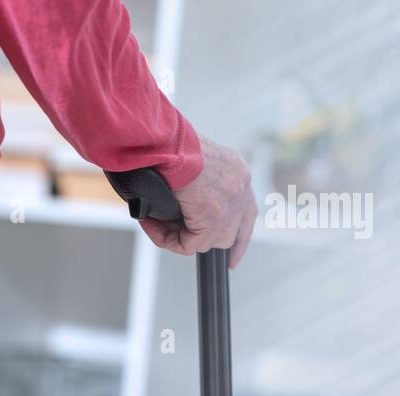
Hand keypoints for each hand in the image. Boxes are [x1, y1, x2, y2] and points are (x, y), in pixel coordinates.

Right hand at [138, 136, 256, 268]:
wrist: (165, 138)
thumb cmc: (170, 140)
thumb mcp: (195, 158)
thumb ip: (200, 180)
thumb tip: (186, 201)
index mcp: (238, 171)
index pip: (247, 212)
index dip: (238, 234)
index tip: (231, 253)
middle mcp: (240, 186)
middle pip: (232, 232)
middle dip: (209, 242)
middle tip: (181, 240)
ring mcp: (229, 203)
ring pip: (209, 241)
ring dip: (182, 238)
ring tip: (157, 225)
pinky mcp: (211, 216)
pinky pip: (190, 244)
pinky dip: (169, 240)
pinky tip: (152, 226)